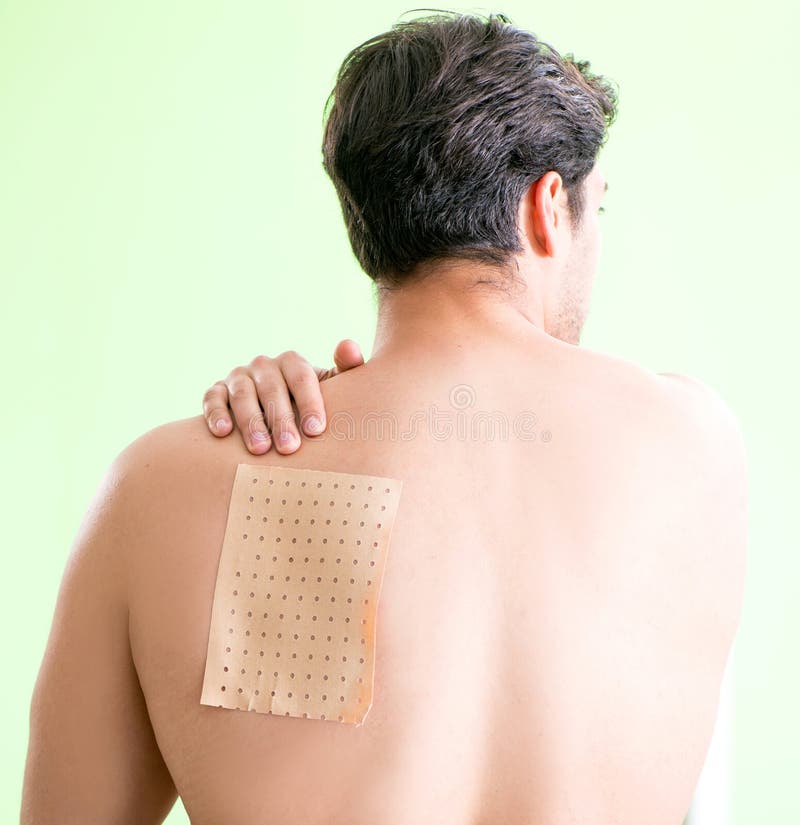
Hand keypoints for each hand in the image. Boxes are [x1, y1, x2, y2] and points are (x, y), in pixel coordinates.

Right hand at [202, 339, 363, 453]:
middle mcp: (264, 365)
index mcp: (292, 362)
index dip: (309, 402)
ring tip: (260, 450)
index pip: (301, 377)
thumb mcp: (333, 388)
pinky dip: (215, 413)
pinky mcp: (216, 391)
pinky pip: (212, 398)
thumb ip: (347, 368)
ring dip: (250, 422)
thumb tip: (349, 347)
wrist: (281, 414)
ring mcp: (238, 377)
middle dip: (281, 419)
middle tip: (290, 448)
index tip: (316, 430)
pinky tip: (223, 433)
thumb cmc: (313, 405)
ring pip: (242, 395)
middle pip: (271, 388)